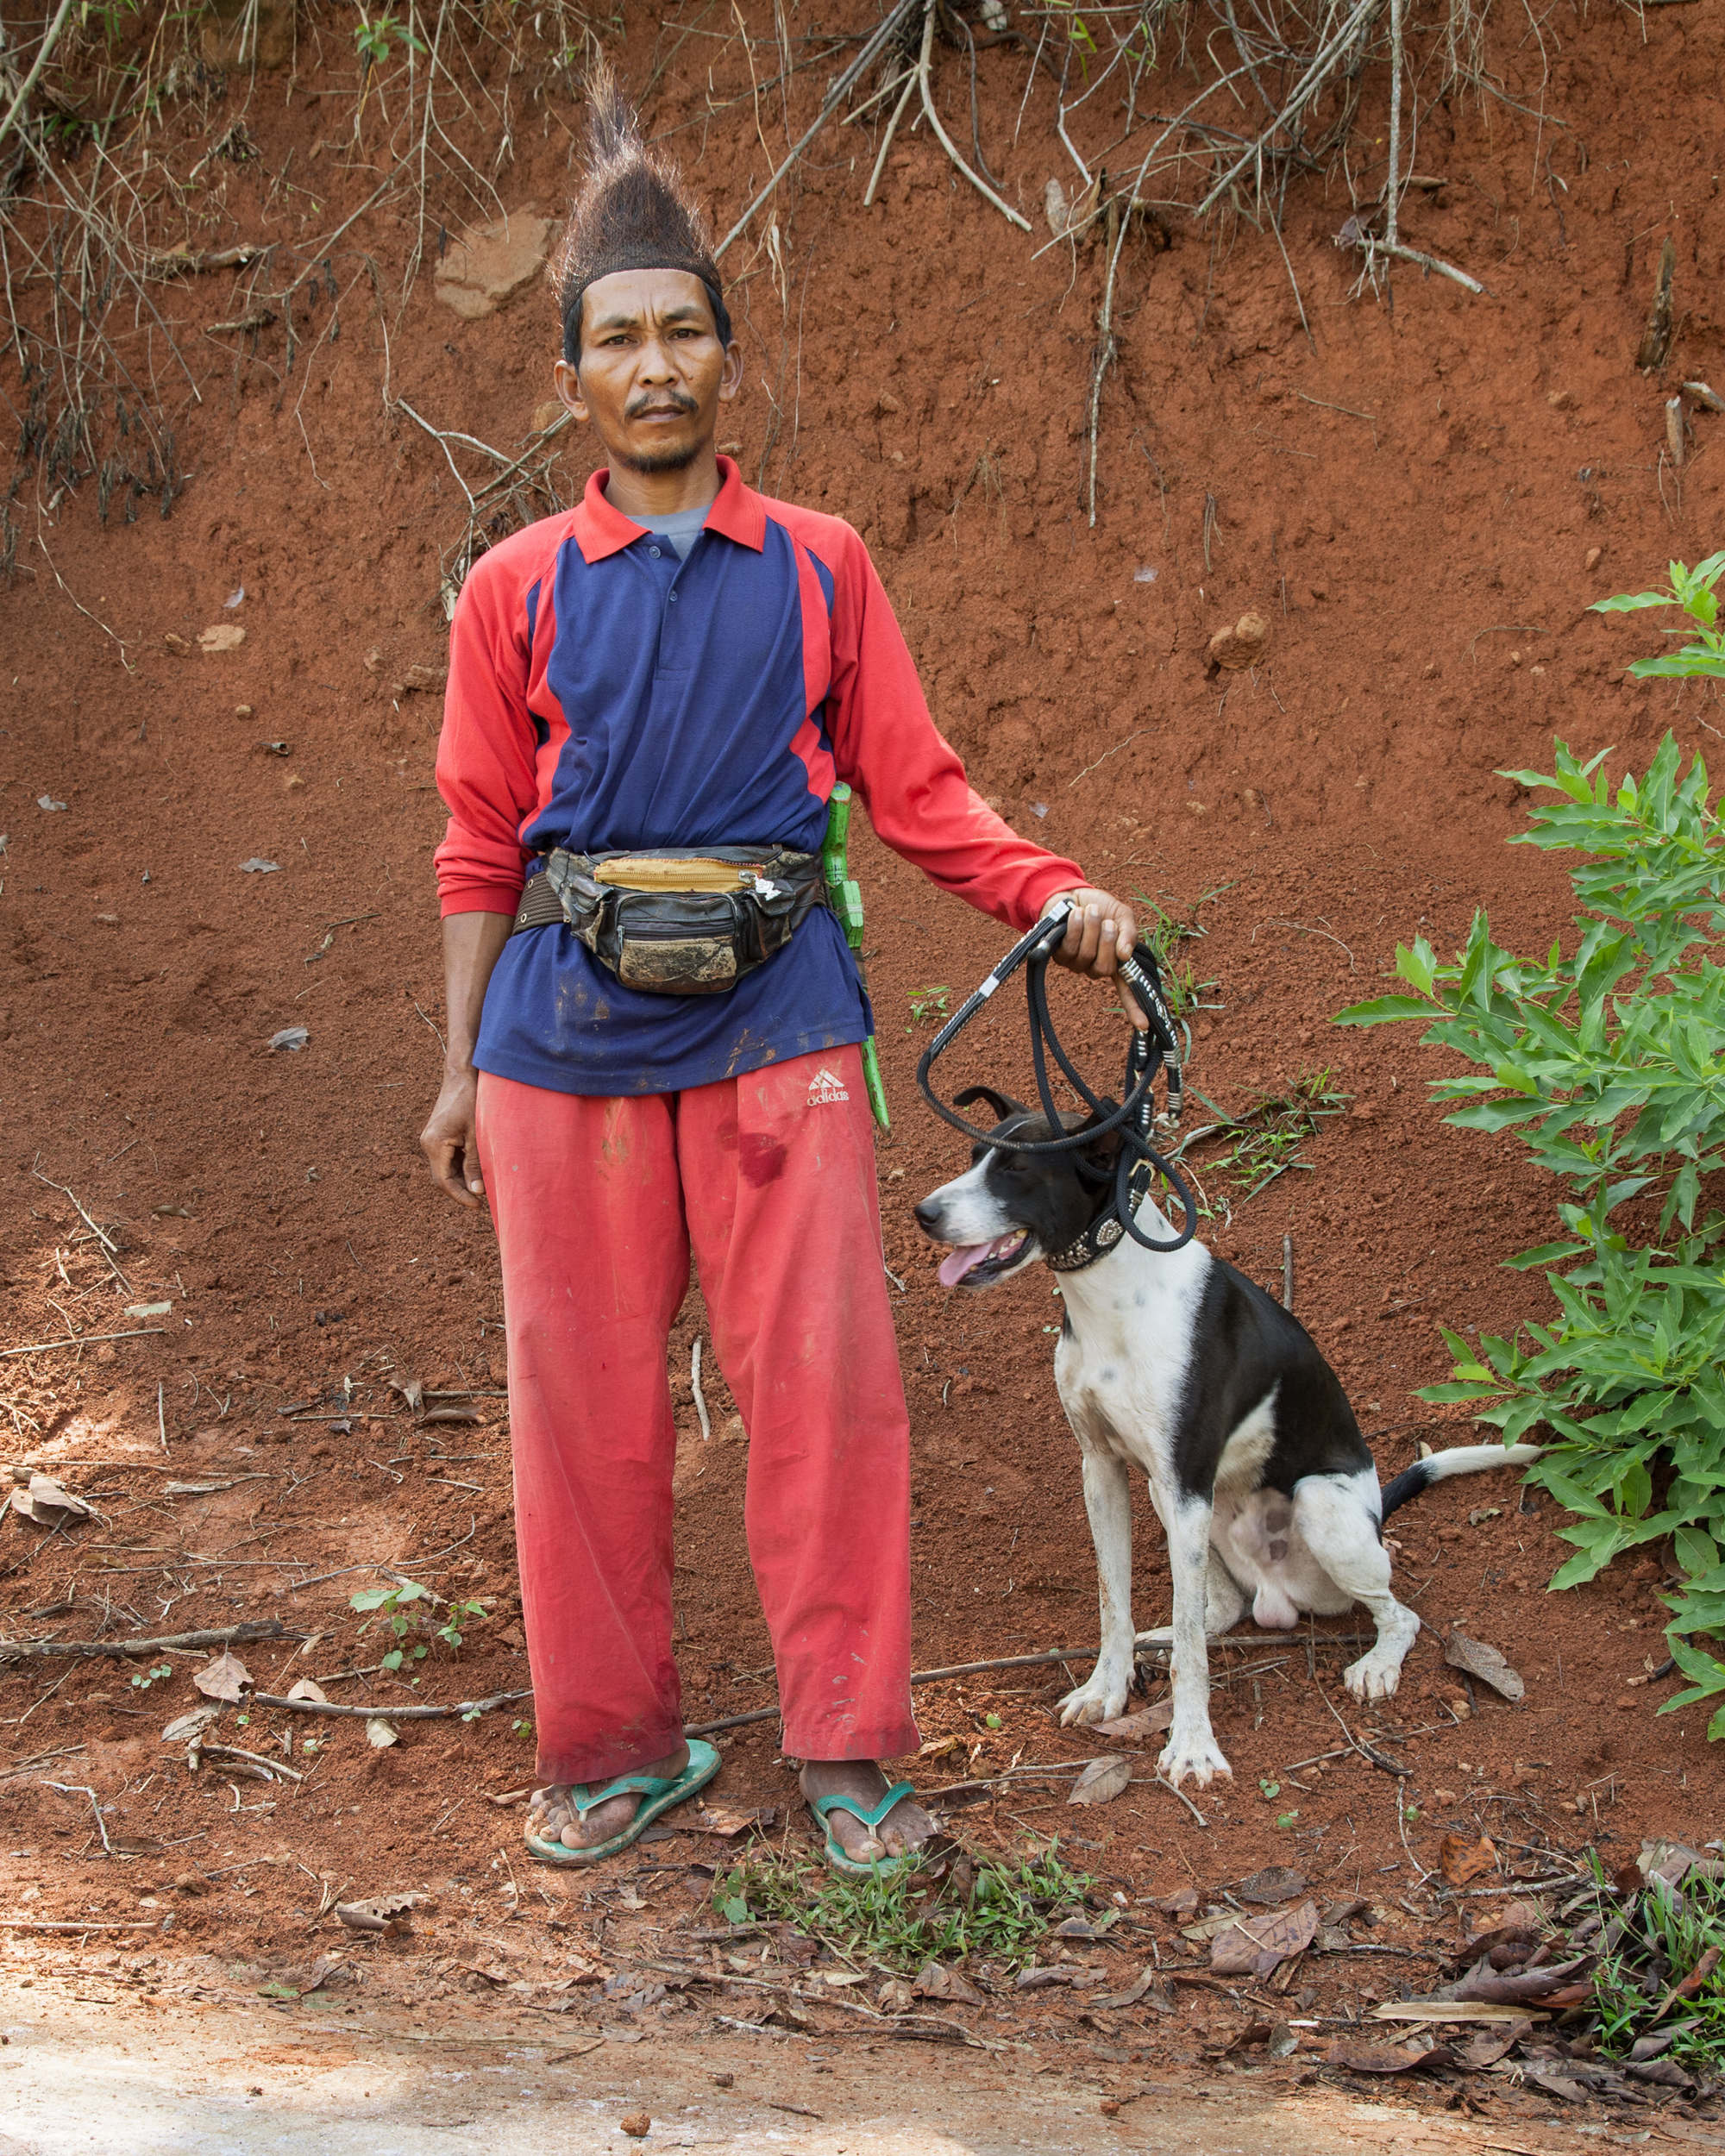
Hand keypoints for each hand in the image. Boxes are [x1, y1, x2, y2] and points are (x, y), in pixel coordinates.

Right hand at [421, 1066, 484, 1205]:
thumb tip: (478, 1191)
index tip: (478, 1206)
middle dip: (462, 1190)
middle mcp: (428, 1143)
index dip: (460, 1196)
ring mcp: (432, 1139)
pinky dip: (462, 1166)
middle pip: (443, 1178)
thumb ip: (476, 1163)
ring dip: (462, 1179)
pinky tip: (478, 1169)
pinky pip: (448, 1158)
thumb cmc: (472, 1099)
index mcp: (435, 1144)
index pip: (444, 1181)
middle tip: (485, 1200)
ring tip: (484, 1185)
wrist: (463, 1074)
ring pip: (446, 1169)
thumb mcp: (477, 1133)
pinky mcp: (438, 1135)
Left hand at [1043, 887, 1147, 1029]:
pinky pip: (1069, 947)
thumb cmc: (1100, 906)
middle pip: (1104, 968)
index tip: (1144, 1025)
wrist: (1072, 893)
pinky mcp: (1059, 955)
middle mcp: (1096, 968)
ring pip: (1086, 956)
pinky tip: (1075, 914)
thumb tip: (1125, 955)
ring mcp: (1077, 963)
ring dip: (1090, 929)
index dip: (1135, 1008)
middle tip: (1107, 922)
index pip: (1127, 990)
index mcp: (1116, 961)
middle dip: (1107, 941)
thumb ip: (1128, 933)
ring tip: (1090, 911)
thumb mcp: (1122, 915)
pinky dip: (1074, 928)